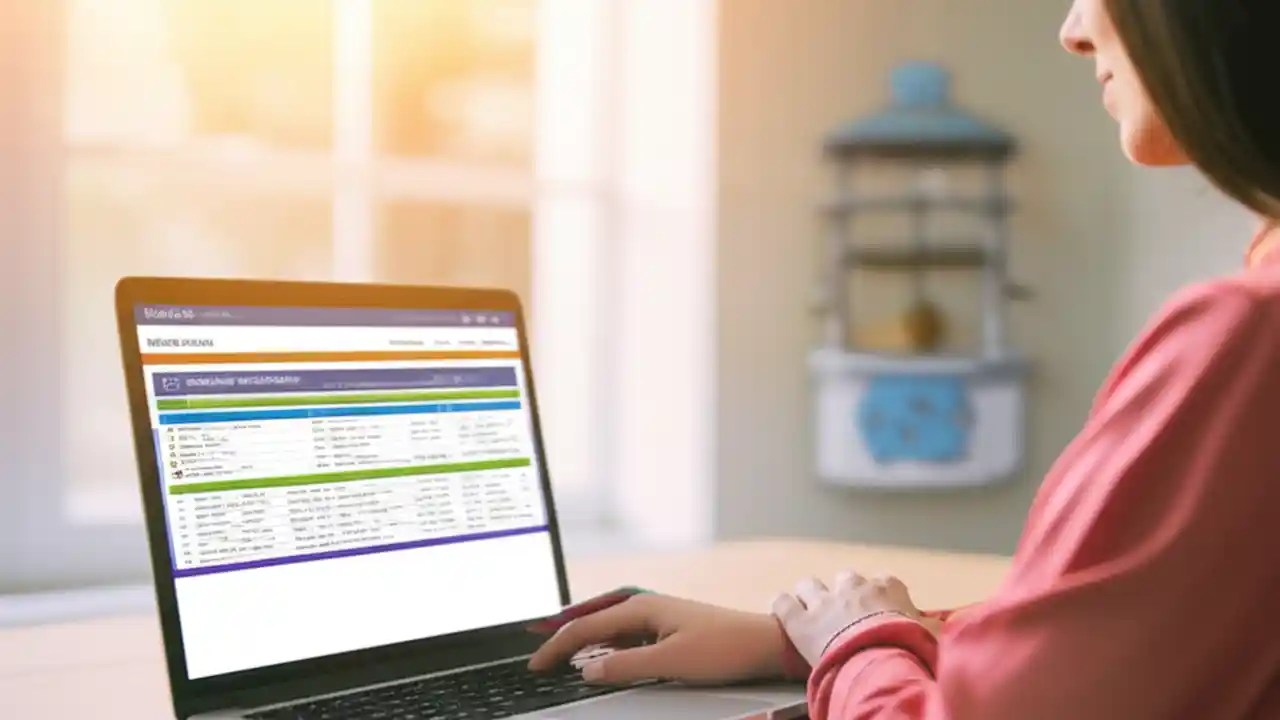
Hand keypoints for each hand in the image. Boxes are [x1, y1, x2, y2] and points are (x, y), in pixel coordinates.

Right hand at [528, 594, 791, 684]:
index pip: (584, 628)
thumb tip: (586, 671)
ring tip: (558, 655)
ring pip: (606, 628)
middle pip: (591, 621)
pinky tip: (600, 658)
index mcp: (640, 608)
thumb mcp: (670, 662)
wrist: (762, 643)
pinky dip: (604, 646)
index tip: (535, 666)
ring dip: (582, 640)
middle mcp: (643, 607)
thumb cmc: (721, 649)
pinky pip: (624, 636)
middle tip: (536, 654)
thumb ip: (625, 667)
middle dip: (561, 635)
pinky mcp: (666, 629)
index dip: (556, 648)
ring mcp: (655, 616)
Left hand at [772, 571, 927, 665]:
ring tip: (813, 612)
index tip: (881, 611)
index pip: (885, 582)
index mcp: (888, 587)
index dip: (880, 597)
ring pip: (809, 585)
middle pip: (845, 579)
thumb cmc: (909, 648)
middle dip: (844, 594)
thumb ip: (930, 626)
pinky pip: (783, 602)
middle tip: (848, 616)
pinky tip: (784, 611)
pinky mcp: (799, 620)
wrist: (879, 661)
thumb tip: (941, 627)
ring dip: (811, 596)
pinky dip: (783, 606)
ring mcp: (824, 601)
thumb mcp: (929, 635)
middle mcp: (854, 587)